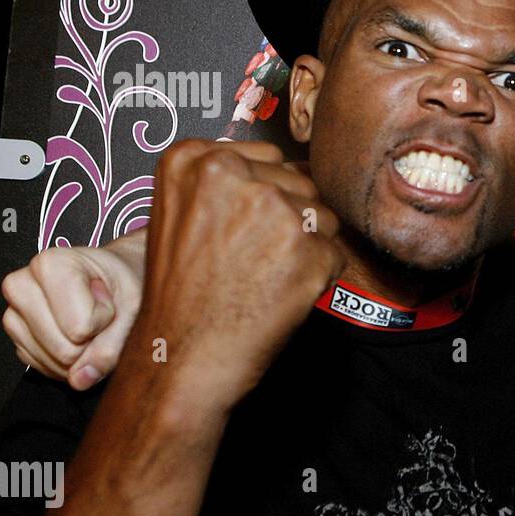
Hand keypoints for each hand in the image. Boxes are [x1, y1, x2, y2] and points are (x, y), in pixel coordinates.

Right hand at [1, 233, 145, 389]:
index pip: (80, 327)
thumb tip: (80, 379)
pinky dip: (66, 361)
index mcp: (51, 264)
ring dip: (81, 354)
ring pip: (52, 362)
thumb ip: (112, 345)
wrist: (119, 278)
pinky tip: (76, 336)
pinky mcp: (16, 336)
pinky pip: (42, 367)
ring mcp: (14, 313)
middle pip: (63, 349)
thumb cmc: (127, 282)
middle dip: (92, 341)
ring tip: (89, 323)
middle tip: (101, 315)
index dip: (105, 321)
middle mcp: (22, 285)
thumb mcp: (135, 308)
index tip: (109, 299)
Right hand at [117, 140, 344, 413]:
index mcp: (194, 158)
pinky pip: (334, 255)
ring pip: (322, 218)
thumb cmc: (183, 293)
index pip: (269, 158)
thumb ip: (231, 180)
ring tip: (260, 278)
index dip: (262, 198)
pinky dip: (315, 279)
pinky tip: (278, 296)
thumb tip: (298, 166)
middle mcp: (234, 174)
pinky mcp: (308, 249)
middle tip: (247, 261)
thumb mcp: (182, 213)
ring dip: (305, 249)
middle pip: (299, 184)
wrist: (180, 357)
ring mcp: (274, 210)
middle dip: (287, 222)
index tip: (235, 230)